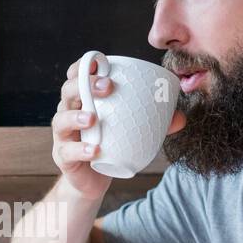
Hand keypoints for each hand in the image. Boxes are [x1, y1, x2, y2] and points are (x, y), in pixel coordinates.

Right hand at [54, 58, 187, 198]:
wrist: (93, 181)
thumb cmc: (111, 147)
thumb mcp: (131, 132)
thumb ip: (155, 124)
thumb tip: (180, 118)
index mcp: (84, 99)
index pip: (78, 74)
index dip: (85, 64)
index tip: (101, 62)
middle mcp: (69, 112)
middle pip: (68, 90)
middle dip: (85, 84)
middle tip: (108, 87)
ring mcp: (63, 135)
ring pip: (61, 119)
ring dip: (76, 116)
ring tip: (92, 119)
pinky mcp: (63, 157)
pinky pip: (68, 151)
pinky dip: (80, 150)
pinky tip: (94, 150)